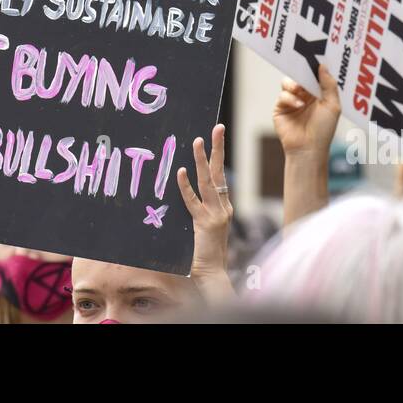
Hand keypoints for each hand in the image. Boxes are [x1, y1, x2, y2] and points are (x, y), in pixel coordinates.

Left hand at [177, 124, 233, 297]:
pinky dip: (185, 186)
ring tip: (197, 141)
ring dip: (202, 160)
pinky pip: (193, 201)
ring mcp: (216, 215)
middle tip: (217, 127)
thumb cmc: (204, 253)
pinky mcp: (205, 224)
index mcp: (223, 207)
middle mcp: (223, 208)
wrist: (212, 274)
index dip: (217, 156)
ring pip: (209, 182)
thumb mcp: (203, 227)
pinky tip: (179, 172)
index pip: (220, 176)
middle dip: (218, 148)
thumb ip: (197, 210)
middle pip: (220, 172)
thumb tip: (183, 191)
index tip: (215, 136)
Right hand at [274, 64, 341, 156]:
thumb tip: (322, 66)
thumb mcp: (332, 105)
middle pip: (299, 76)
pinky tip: (298, 105)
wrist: (308, 148)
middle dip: (301, 71)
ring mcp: (292, 101)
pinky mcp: (281, 108)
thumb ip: (328, 85)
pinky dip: (290, 98)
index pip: (315, 75)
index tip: (316, 58)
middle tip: (303, 67)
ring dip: (293, 84)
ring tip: (299, 89)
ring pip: (288, 82)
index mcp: (318, 94)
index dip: (315, 67)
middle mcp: (305, 96)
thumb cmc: (323, 130)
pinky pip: (282, 95)